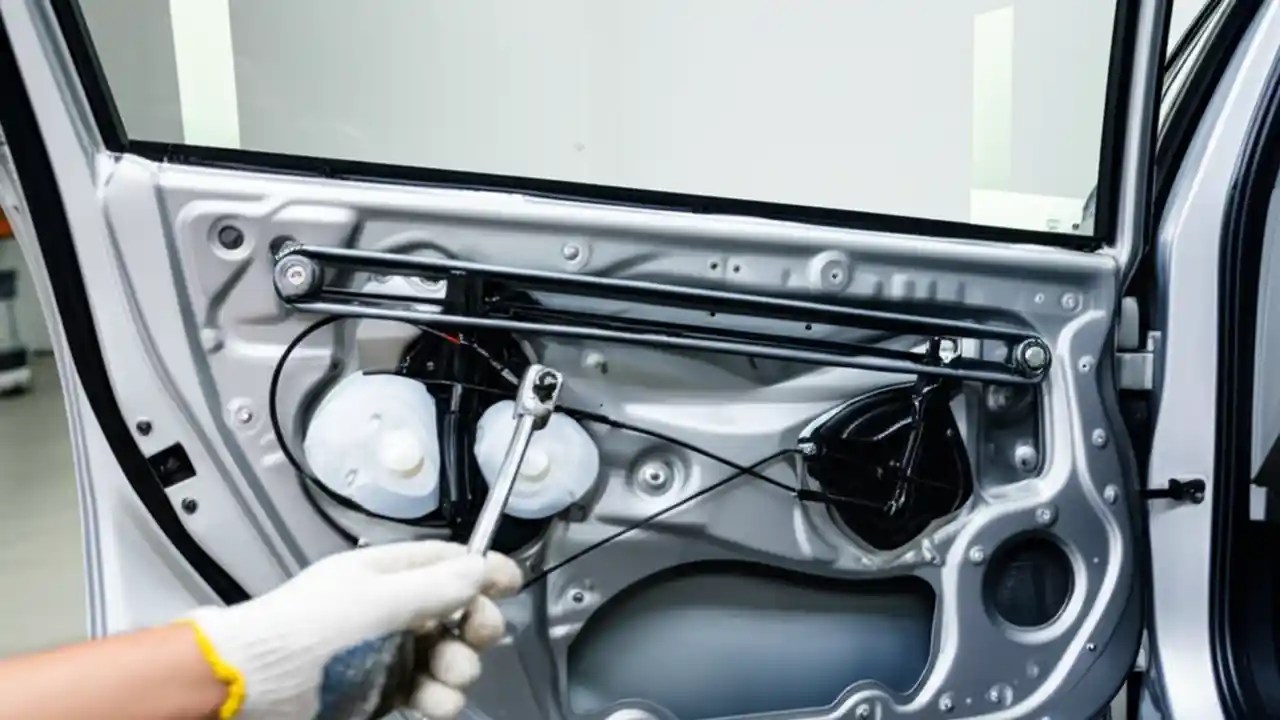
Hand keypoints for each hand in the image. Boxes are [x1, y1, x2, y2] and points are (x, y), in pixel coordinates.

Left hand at [185, 541, 521, 719]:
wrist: (248, 689)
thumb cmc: (303, 633)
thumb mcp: (376, 600)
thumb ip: (435, 587)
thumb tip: (482, 567)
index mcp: (383, 574)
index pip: (445, 562)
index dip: (480, 570)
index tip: (510, 583)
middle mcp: (387, 610)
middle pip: (454, 612)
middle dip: (474, 625)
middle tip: (478, 636)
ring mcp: (384, 654)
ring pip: (444, 657)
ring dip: (457, 668)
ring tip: (448, 678)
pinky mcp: (380, 695)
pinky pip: (424, 693)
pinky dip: (436, 700)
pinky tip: (433, 704)